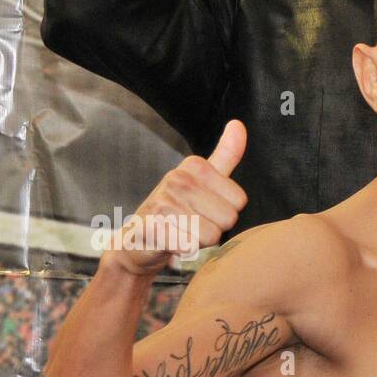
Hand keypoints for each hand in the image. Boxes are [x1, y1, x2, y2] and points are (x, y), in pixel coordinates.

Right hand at [106, 120, 248, 275]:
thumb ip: (225, 156)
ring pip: (211, 235)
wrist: (137, 242)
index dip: (226, 212)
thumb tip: (239, 125)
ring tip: (182, 232)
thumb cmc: (175, 211)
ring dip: (199, 242)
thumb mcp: (202, 180)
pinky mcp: (153, 227)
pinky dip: (184, 252)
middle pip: (229, 219)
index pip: (240, 201)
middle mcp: (178, 179)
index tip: (205, 209)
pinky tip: (171, 243)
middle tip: (192, 225)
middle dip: (215, 229)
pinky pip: (191, 247)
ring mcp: (163, 202)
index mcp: (195, 166)